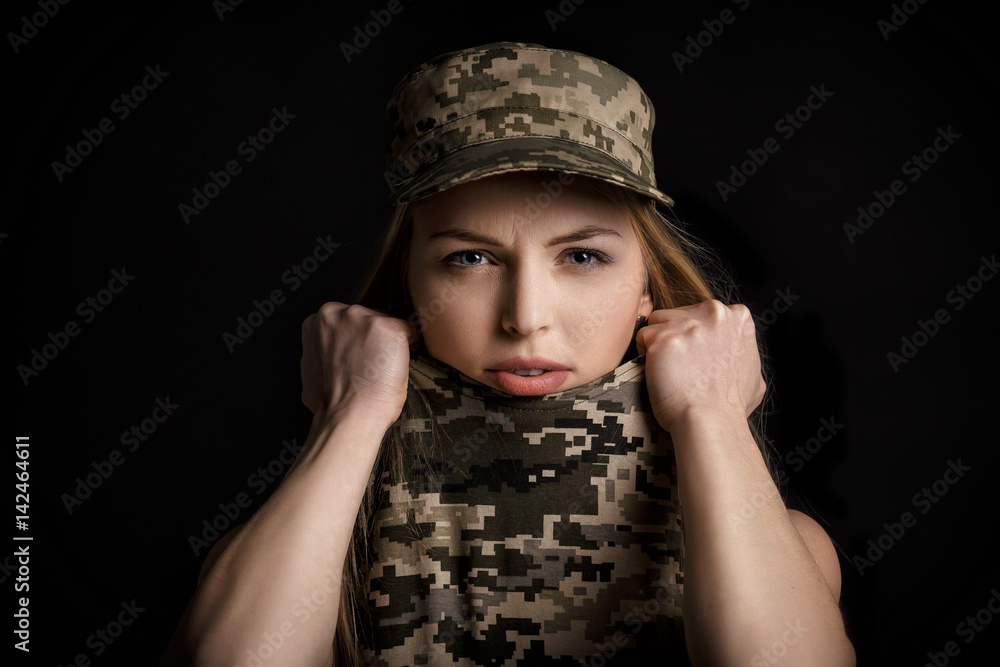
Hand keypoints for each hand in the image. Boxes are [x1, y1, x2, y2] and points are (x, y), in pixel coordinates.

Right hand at [300, 303, 420, 426]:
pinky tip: (397, 367)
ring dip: (391, 343)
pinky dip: (411, 348)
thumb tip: (339, 351)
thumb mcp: (316, 366)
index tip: (360, 359)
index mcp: (316, 322)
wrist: (349, 414)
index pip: (350, 321)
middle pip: (369, 316)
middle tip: (372, 367)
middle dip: (374, 339)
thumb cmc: (335, 400)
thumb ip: (327, 348)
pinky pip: (410, 331)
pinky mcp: (387, 326)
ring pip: (389, 322)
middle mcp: (337, 313)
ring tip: (383, 370)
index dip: (359, 341)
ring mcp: (362, 317)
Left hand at [635, 300, 764, 431]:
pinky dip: (644, 354)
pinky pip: (642, 336)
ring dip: (658, 342)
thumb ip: (742, 353)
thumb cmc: (730, 405)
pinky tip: (656, 372)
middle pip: (680, 313)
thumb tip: (737, 354)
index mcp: (737, 316)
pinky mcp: (662, 337)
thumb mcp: (753, 373)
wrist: (711, 421)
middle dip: (676, 335)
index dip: (695, 336)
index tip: (696, 357)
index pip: (703, 314)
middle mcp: (714, 313)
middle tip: (680, 366)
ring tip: (667, 368)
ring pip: (658, 321)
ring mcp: (686, 323)